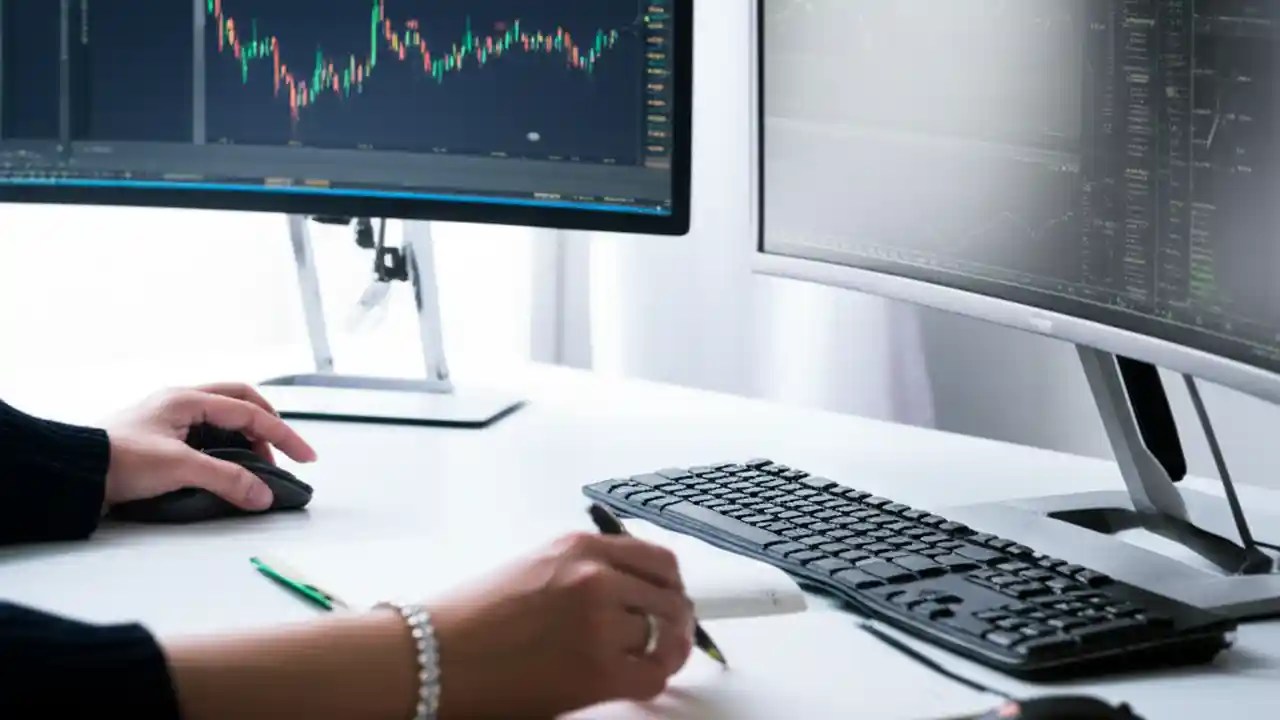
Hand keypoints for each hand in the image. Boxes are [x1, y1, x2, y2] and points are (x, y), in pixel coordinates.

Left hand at [102, 383, 316, 511]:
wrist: (72, 472)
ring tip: (258, 464)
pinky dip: (227, 445)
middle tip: (285, 452)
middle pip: (240, 401)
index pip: (250, 412)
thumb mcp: (180, 468)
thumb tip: (264, 495)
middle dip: (268, 425)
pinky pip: (207, 432)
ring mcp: (170, 417)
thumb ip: (227, 479)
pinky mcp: (161, 436)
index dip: (283, 435)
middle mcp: (180, 402)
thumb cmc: (118, 461)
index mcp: (188, 399)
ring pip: (223, 416)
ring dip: (247, 436)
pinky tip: (229, 464)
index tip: (305, 458)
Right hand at [425, 532, 695, 718]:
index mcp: (579, 547)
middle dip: (678, 620)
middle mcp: (595, 577)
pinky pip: (653, 675)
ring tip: (655, 659)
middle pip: (671, 598)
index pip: (657, 560)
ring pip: (666, 636)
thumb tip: (632, 589)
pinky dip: (654, 679)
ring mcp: (599, 624)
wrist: (435, 656)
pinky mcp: (597, 671)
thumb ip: (585, 569)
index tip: (670, 599)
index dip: (671, 585)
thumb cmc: (472, 617)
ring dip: (666, 651)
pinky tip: (639, 679)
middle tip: (672, 636)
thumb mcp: (534, 566)